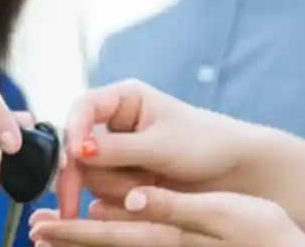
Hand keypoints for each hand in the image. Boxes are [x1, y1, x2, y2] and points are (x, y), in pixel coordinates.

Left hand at [29, 186, 304, 246]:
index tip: (40, 226)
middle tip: (36, 230)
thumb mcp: (223, 213)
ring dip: (88, 236)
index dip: (72, 231)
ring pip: (122, 244)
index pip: (109, 235)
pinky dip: (119, 234)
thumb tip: (133, 197)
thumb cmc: (266, 234)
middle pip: (107, 243)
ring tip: (57, 230)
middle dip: (71, 237)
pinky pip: (143, 242)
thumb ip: (175, 206)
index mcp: (169, 237)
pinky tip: (109, 223)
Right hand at [53, 79, 270, 217]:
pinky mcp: (124, 178)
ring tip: (148, 185)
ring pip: (90, 173)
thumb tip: (77, 151)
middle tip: (70, 206)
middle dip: (83, 173)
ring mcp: (119, 153)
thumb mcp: (162, 145)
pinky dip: (119, 198)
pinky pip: (104, 192)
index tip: (74, 158)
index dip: (72, 131)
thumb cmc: (206, 145)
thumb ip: (118, 150)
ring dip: (113, 186)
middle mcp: (117, 123)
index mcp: (125, 99)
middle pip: (78, 147)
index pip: (83, 107)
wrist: (234, 173)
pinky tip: (142, 197)